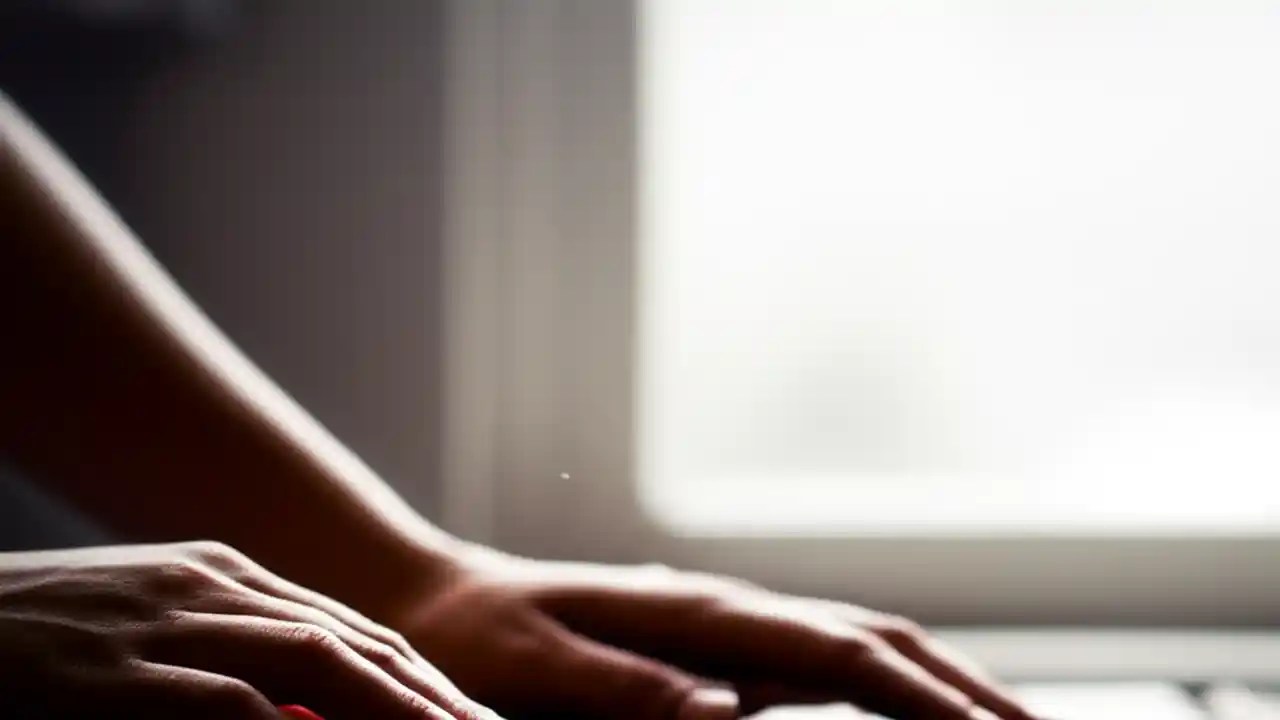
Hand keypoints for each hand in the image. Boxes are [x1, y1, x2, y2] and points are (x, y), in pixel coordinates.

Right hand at [0, 542, 496, 719]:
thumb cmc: (45, 634)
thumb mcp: (151, 634)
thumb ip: (231, 661)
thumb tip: (303, 708)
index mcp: (223, 577)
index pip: (348, 626)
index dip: (416, 674)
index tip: (468, 715)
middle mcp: (211, 589)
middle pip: (347, 639)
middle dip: (425, 691)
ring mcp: (164, 625)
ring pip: (306, 657)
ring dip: (385, 702)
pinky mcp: (109, 673)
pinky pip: (217, 698)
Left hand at [396, 549, 1038, 719]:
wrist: (445, 602)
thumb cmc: (478, 640)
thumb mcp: (532, 672)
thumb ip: (623, 692)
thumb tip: (730, 714)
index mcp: (699, 614)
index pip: (839, 653)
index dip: (925, 699)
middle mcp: (733, 609)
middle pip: (881, 640)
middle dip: (969, 691)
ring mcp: (733, 625)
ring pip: (868, 645)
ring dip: (946, 684)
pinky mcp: (723, 648)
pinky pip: (829, 664)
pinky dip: (895, 688)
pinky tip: (919, 715)